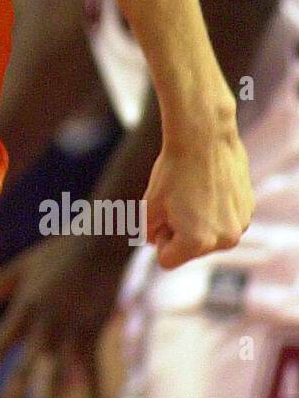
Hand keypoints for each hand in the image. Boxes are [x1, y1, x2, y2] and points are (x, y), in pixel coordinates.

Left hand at [0, 232, 127, 397]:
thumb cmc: (56, 252)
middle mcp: (45, 323)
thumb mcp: (22, 265)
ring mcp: (71, 330)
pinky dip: (92, 392)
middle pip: (26, 367)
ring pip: (58, 375)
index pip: (1, 343)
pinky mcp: (93, 333)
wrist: (99, 243)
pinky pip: (92, 368)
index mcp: (25, 306)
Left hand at [144, 122, 252, 269]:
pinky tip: (209, 185)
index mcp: (197, 242)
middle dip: (179, 231)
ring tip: (193, 192)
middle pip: (190, 249)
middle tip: (175, 201)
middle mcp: (224, 240)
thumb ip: (148, 231)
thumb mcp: (149, 205)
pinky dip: (215, 209)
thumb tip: (154, 241)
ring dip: (198, 221)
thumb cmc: (173, 171)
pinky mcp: (248, 208)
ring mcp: (240, 224)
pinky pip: (224, 219)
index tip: (161, 214)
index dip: (158, 237)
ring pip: (208, 235)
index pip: (166, 259)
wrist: (203, 137)